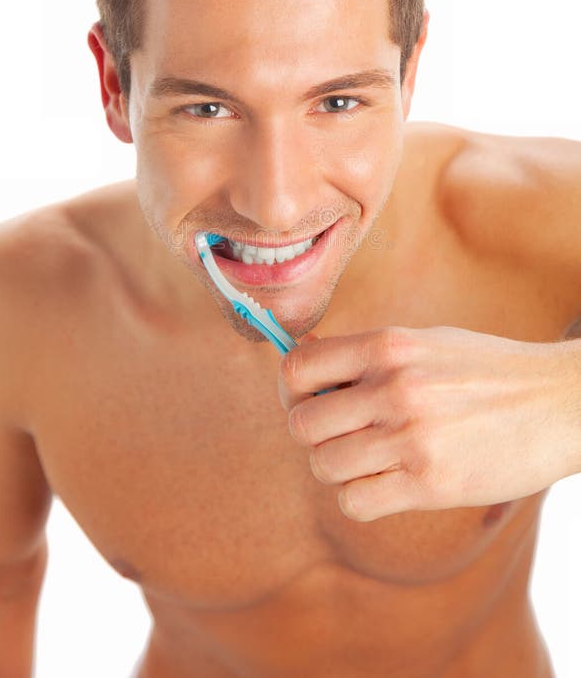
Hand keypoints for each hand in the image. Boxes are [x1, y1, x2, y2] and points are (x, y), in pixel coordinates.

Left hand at [278, 326, 578, 520]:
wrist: (560, 402)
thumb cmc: (487, 370)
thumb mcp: (426, 342)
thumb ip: (366, 353)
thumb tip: (302, 356)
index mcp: (388, 344)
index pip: (297, 368)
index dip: (291, 390)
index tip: (308, 400)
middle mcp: (394, 388)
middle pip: (302, 424)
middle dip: (312, 435)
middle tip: (339, 435)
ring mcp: (412, 438)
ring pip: (324, 466)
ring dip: (337, 468)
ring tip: (368, 459)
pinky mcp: (431, 484)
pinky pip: (356, 502)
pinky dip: (361, 497)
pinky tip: (386, 483)